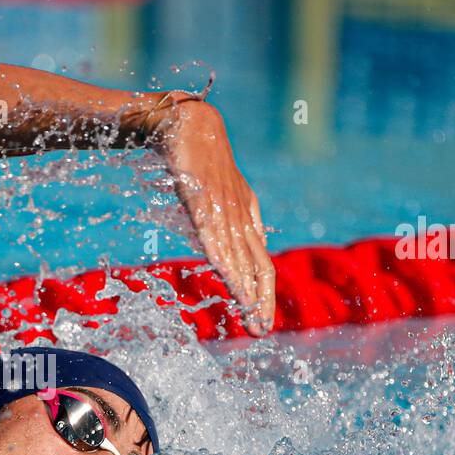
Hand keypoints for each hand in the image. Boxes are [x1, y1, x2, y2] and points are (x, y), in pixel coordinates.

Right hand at [151, 98, 273, 334]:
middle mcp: (240, 217)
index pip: (263, 264)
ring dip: (244, 290)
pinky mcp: (202, 199)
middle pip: (257, 267)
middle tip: (261, 332)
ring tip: (249, 317)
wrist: (189, 122)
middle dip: (260, 302)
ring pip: (237, 257)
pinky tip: (224, 277)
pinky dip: (220, 258)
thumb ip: (233, 221)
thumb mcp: (222, 195)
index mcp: (247, 218)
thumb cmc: (202, 159)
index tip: (263, 321)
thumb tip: (241, 249)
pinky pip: (212, 234)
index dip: (265, 294)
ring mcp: (222, 209)